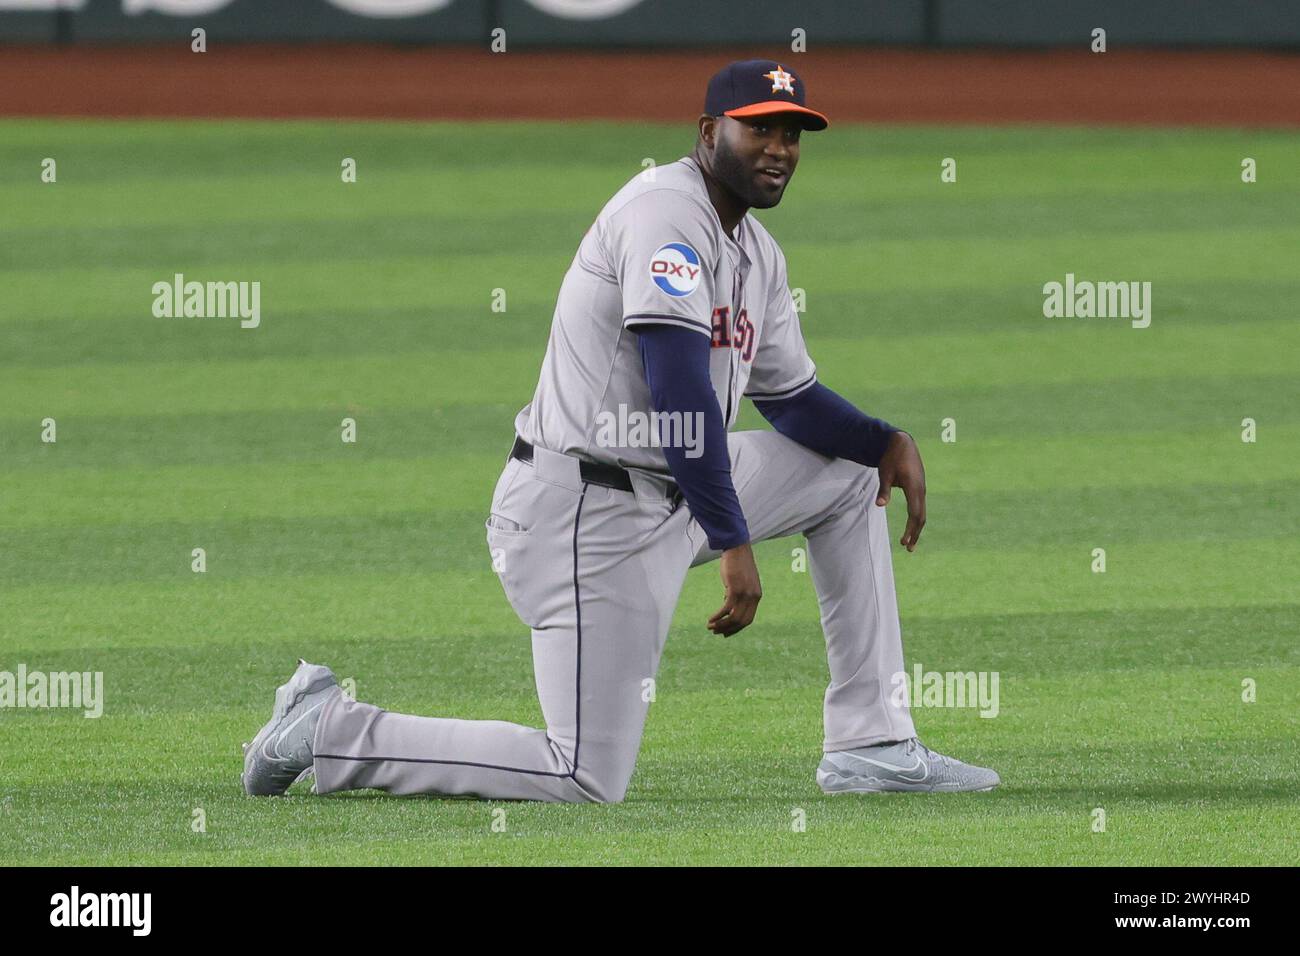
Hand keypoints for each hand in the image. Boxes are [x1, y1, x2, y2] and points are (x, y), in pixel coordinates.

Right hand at [708, 543, 761, 635]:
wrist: (737, 549)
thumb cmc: (737, 564)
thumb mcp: (741, 582)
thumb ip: (738, 593)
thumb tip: (727, 604)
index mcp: (756, 596)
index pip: (748, 619)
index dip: (736, 629)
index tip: (725, 633)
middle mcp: (753, 597)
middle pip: (741, 621)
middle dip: (728, 629)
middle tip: (716, 632)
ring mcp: (745, 594)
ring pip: (734, 617)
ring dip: (721, 624)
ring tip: (710, 626)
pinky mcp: (735, 589)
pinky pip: (726, 609)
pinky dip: (718, 616)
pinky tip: (711, 619)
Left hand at [876, 431, 926, 551]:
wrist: (902, 443)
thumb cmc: (891, 458)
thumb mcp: (884, 473)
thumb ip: (883, 490)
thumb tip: (879, 506)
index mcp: (914, 488)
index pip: (914, 514)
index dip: (910, 530)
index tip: (904, 542)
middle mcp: (921, 490)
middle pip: (921, 517)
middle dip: (915, 533)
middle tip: (908, 549)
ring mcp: (922, 489)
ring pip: (922, 512)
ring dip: (916, 528)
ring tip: (909, 542)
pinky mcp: (919, 488)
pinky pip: (920, 506)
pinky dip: (917, 519)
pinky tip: (911, 527)